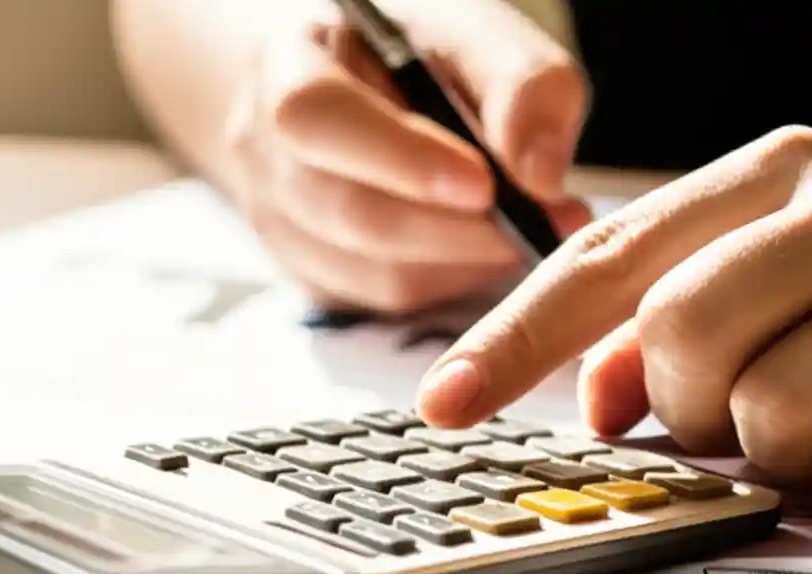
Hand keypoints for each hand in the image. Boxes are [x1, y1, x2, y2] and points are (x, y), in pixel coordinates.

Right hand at [221, 0, 591, 314]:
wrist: (355, 85)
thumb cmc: (415, 52)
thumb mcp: (473, 32)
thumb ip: (520, 83)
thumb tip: (542, 177)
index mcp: (288, 68)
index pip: (318, 119)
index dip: (401, 160)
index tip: (486, 184)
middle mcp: (265, 153)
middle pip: (352, 214)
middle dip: (461, 230)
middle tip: (546, 221)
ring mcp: (280, 224)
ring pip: (377, 275)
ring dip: (467, 260)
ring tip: (526, 226)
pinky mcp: (313, 276)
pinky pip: (387, 303)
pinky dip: (451, 281)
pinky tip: (481, 244)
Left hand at [416, 125, 811, 501]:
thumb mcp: (768, 278)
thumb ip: (660, 329)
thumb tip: (591, 397)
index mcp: (774, 170)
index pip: (606, 258)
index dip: (514, 338)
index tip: (446, 401)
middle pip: (681, 335)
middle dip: (685, 405)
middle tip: (731, 405)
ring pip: (770, 412)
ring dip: (778, 447)